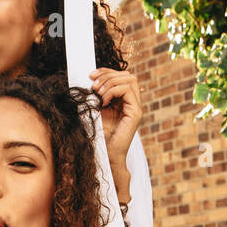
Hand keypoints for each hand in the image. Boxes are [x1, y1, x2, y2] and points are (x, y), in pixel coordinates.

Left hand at [89, 68, 141, 204]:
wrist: (104, 154)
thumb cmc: (98, 136)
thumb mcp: (95, 110)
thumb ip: (97, 95)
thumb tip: (91, 78)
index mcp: (123, 101)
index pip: (120, 76)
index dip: (106, 72)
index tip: (91, 76)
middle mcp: (132, 103)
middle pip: (127, 75)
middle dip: (108, 74)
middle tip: (93, 83)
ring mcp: (135, 107)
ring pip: (130, 79)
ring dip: (110, 82)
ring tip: (97, 92)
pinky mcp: (136, 113)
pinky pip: (128, 90)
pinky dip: (113, 90)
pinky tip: (102, 101)